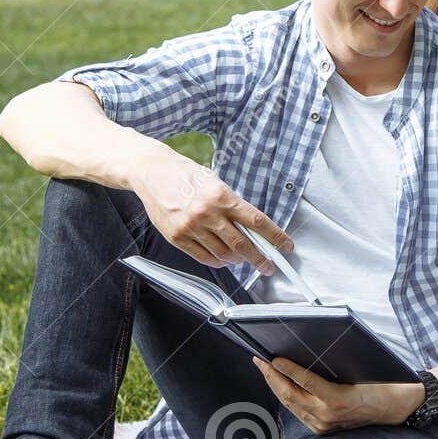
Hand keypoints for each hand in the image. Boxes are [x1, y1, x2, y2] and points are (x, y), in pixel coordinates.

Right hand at [130, 142, 291, 271]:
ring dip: (237, 260)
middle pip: (242, 244)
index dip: (275, 237)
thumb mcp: (215, 183)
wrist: (151, 172)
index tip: (286, 247)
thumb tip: (252, 228)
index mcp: (222, 196)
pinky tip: (224, 260)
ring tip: (241, 259)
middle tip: (268, 266)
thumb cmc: (185, 175)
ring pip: (223, 254)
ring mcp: (191, 226)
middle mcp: (207, 213)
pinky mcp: (176, 237)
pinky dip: (217, 262)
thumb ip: (233, 205)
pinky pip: (203, 257)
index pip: (256, 221)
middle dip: (259, 259)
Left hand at [253, 357, 425, 433]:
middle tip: (259, 360)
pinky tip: (280, 385)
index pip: (303, 381)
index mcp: (337, 399)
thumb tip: (307, 351)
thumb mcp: (358, 371)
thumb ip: (332, 365)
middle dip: (271, 376)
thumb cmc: (380, 384)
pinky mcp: (322, 429)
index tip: (271, 358)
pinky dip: (287, 397)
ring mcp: (323, 424)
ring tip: (264, 369)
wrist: (395, 408)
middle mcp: (326, 415)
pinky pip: (298, 411)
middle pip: (289, 394)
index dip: (285, 369)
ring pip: (290, 404)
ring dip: (275, 386)